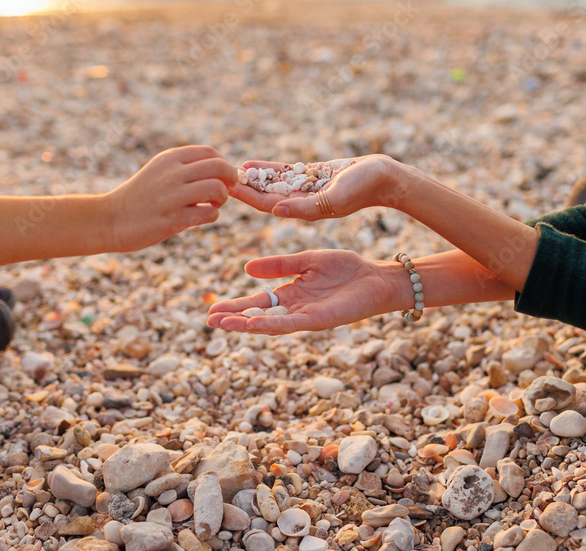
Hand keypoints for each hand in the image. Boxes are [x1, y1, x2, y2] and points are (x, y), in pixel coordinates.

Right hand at [106, 145, 236, 251]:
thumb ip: (185, 168)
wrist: (111, 219)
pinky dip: (212, 215)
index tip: (224, 176)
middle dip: (231, 178)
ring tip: (213, 204)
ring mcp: (173, 196)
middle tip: (228, 189)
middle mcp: (172, 173)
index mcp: (169, 158)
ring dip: (222, 198)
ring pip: (217, 188)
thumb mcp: (159, 171)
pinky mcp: (173, 219)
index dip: (224, 163)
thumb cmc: (140, 197)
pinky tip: (202, 216)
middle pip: (219, 167)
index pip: (210, 152)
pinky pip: (209, 214)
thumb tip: (223, 170)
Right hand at [207, 250, 404, 334]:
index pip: (256, 302)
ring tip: (224, 323)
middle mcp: (294, 309)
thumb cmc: (347, 269)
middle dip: (234, 319)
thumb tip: (247, 268)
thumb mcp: (307, 261)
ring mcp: (306, 317)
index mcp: (291, 294)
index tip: (213, 309)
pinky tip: (254, 324)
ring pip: (270, 324)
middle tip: (210, 320)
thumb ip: (280, 265)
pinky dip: (272, 324)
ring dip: (246, 324)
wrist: (376, 278)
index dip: (235, 306)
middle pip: (258, 316)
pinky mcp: (319, 321)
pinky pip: (291, 324)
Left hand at [230, 154, 407, 220]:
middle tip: (220, 178)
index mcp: (306, 210)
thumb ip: (306, 207)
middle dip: (245, 188)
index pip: (270, 205)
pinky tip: (252, 163)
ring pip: (273, 184)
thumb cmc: (363, 189)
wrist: (384, 177)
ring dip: (253, 178)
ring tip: (232, 169)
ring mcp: (307, 189)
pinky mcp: (313, 176)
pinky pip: (285, 174)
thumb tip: (276, 211)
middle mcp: (303, 202)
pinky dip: (268, 169)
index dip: (248, 197)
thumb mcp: (334, 199)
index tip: (228, 189)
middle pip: (267, 195)